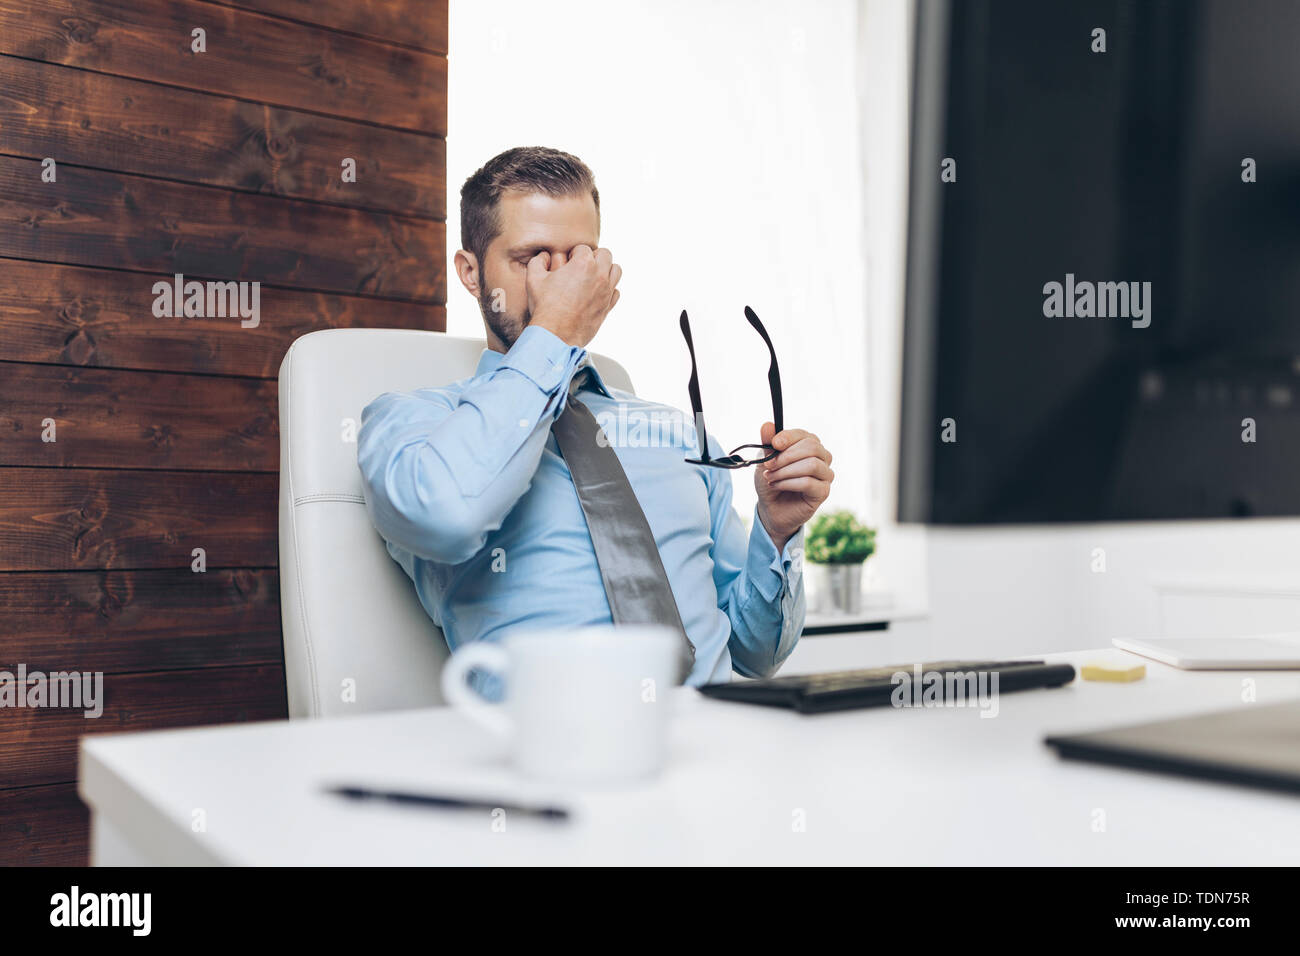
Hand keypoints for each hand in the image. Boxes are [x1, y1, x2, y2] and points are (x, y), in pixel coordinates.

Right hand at [525, 245, 622, 347]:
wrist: (556, 335)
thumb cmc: (544, 307)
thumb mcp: (534, 279)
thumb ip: (538, 261)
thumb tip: (543, 256)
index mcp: (583, 264)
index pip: (583, 248)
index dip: (572, 254)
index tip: (566, 263)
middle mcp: (599, 275)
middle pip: (605, 254)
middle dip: (593, 257)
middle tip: (581, 267)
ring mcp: (606, 291)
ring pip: (616, 270)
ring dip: (606, 270)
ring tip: (592, 277)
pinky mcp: (608, 306)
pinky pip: (616, 291)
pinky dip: (609, 290)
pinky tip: (595, 294)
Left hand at [754, 424, 833, 551]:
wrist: (771, 508)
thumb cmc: (772, 480)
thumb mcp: (765, 460)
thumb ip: (767, 443)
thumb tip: (767, 424)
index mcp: (809, 445)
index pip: (804, 435)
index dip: (788, 437)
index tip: (773, 444)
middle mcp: (822, 457)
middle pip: (812, 447)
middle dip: (786, 456)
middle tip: (768, 465)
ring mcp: (825, 475)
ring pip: (812, 465)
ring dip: (786, 471)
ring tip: (771, 477)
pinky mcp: (823, 492)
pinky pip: (809, 482)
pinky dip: (788, 483)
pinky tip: (776, 485)